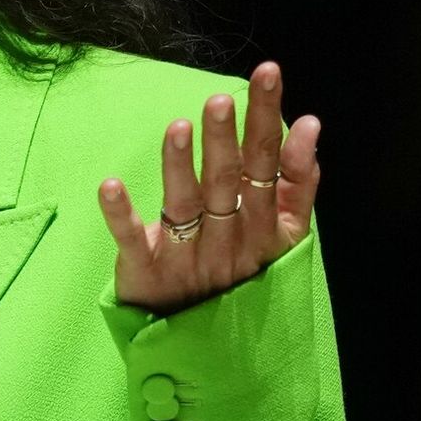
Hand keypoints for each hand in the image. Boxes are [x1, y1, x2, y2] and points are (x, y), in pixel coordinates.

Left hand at [96, 61, 320, 314]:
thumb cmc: (238, 272)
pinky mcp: (148, 272)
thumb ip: (297, 184)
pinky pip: (133, 240)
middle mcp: (230, 241)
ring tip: (178, 127)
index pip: (271, 167)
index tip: (267, 77)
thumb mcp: (278, 234)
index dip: (271, 123)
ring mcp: (188, 257)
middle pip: (228, 182)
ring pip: (186, 205)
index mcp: (265, 228)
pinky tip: (109, 185)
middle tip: (219, 100)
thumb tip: (310, 124)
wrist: (199, 343)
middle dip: (226, 140)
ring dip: (181, 166)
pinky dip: (121, 214)